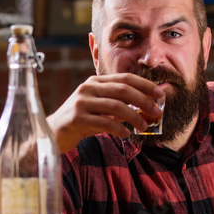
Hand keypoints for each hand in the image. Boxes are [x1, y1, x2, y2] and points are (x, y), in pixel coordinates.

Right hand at [47, 73, 163, 152]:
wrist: (54, 133)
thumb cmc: (81, 121)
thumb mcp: (101, 110)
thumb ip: (120, 107)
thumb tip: (147, 110)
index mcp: (95, 82)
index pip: (125, 78)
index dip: (145, 84)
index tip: (160, 93)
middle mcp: (88, 88)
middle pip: (122, 90)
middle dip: (143, 100)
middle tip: (157, 112)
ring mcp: (81, 102)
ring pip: (115, 106)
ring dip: (134, 117)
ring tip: (144, 126)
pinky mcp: (77, 118)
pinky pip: (104, 123)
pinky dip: (119, 129)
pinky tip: (127, 134)